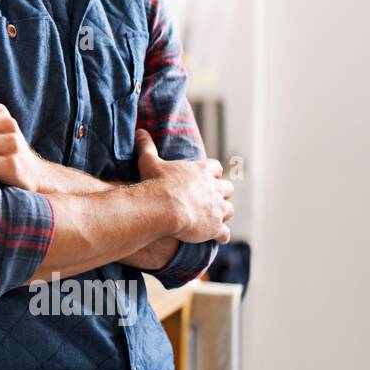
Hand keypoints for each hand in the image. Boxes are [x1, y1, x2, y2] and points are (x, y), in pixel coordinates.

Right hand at [134, 129, 233, 243]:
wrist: (163, 209)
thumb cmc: (156, 184)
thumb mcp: (149, 162)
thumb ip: (146, 147)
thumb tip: (140, 131)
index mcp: (201, 171)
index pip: (216, 167)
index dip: (213, 173)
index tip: (208, 176)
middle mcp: (214, 188)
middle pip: (228, 188)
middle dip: (222, 193)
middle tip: (212, 199)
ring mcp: (217, 208)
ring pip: (230, 210)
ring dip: (223, 214)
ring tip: (215, 218)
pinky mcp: (215, 227)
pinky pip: (225, 233)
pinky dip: (221, 235)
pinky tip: (217, 238)